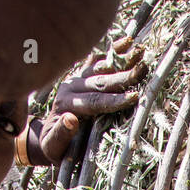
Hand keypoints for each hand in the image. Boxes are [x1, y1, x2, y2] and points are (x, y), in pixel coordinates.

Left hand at [26, 37, 146, 164]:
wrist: (45, 136)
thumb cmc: (53, 147)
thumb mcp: (53, 146)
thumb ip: (61, 134)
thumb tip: (71, 119)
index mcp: (66, 103)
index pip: (95, 101)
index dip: (115, 100)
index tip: (134, 97)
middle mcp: (70, 86)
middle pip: (101, 80)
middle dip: (124, 76)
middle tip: (144, 69)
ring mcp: (76, 78)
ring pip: (101, 66)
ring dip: (121, 59)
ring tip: (140, 51)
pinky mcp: (81, 75)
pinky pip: (97, 60)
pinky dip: (112, 51)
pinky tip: (127, 42)